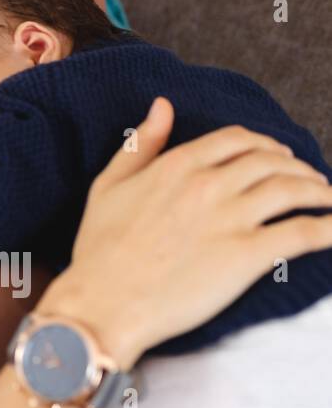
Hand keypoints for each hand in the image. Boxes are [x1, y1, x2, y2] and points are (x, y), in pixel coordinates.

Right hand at [37, 96, 331, 369]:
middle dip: (297, 165)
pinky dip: (328, 228)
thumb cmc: (99, 249)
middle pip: (271, 160)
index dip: (263, 143)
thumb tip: (162, 105)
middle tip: (307, 179)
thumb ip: (141, 143)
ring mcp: (229, 219)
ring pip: (293, 189)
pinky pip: (303, 233)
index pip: (236, 139)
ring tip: (327, 200)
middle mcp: (207, 185)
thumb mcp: (108, 185)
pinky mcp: (247, 256)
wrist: (105, 302)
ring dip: (319, 190)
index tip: (275, 155)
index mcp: (176, 165)